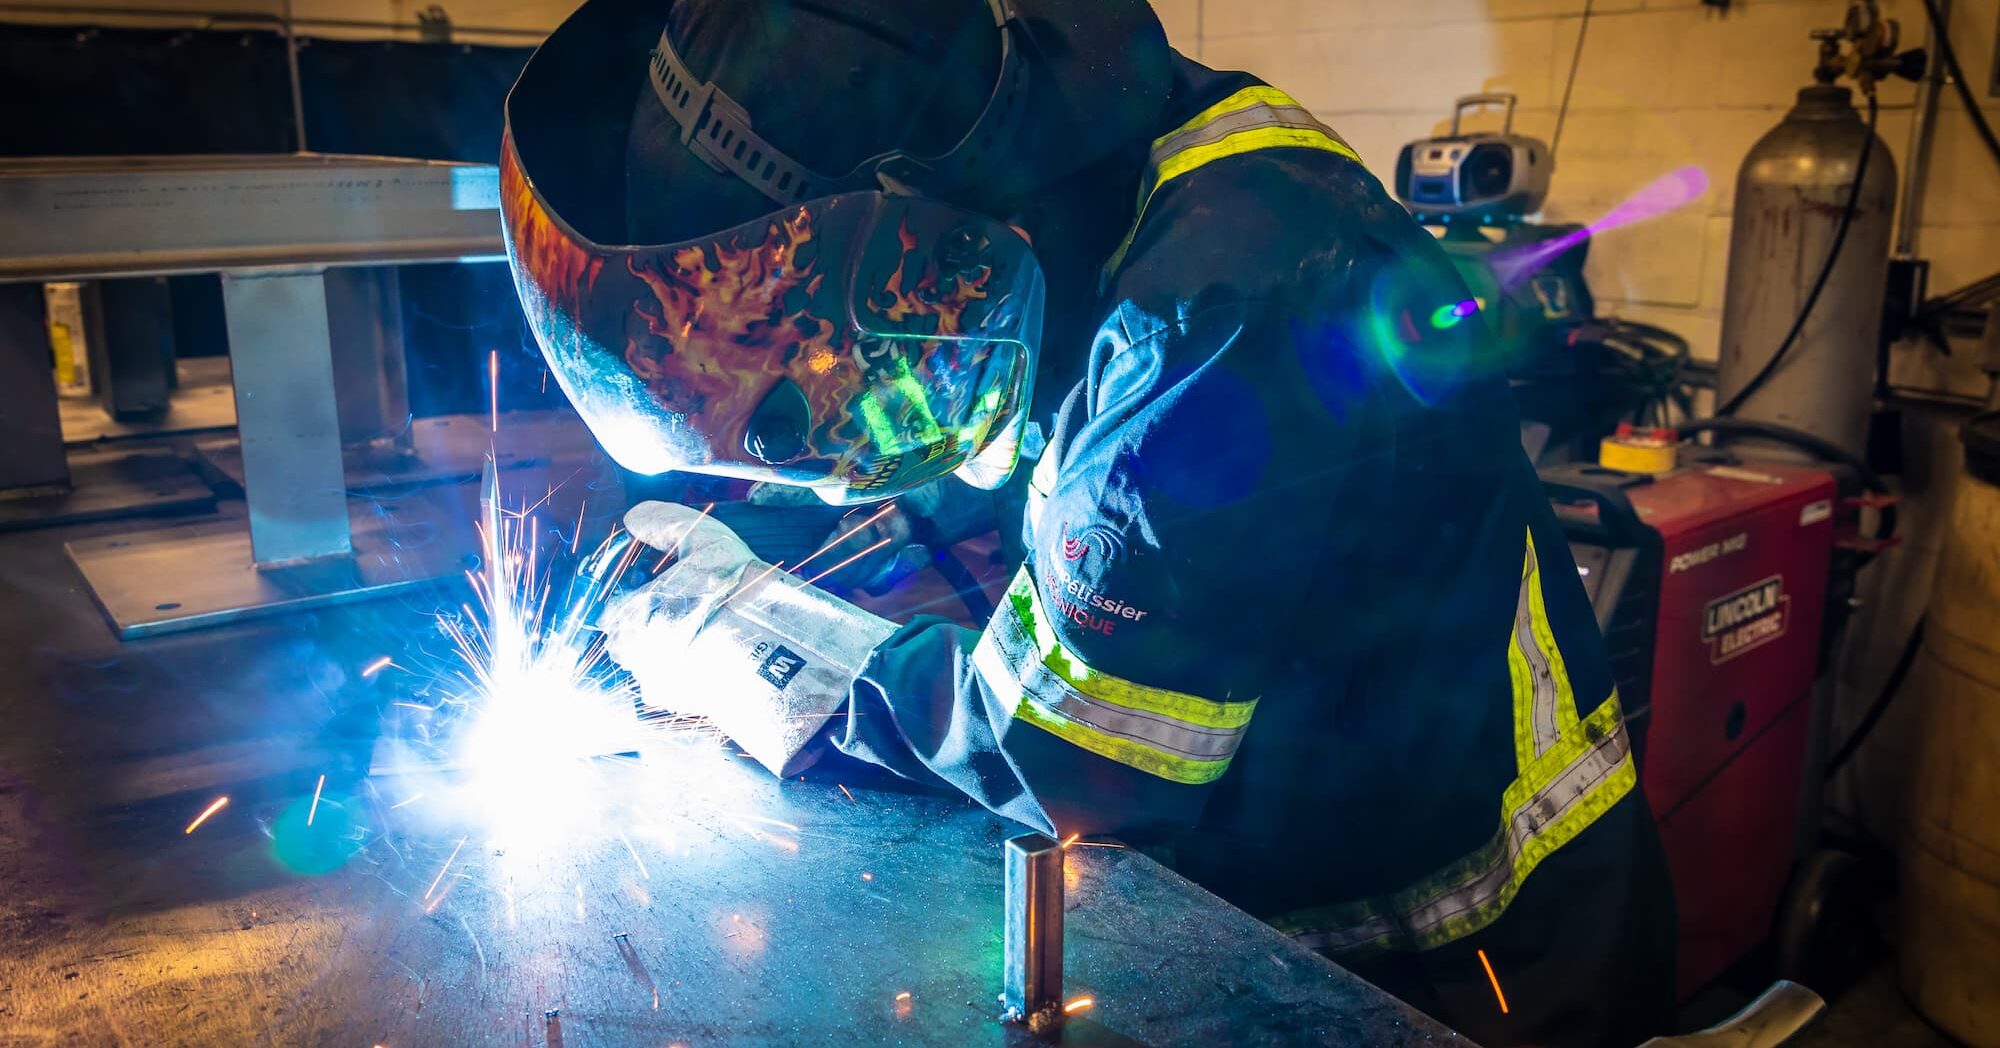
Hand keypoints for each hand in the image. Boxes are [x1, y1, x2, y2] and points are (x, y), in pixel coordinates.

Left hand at [601, 500, 897, 776]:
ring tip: (702, 640)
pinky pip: (673, 687)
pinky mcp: (679, 704)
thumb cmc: (730, 592)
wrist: (766, 651)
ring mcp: (654, 682)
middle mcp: (631, 651)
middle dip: (649, 627)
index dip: (639, 596)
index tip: (666, 591)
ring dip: (666, 653)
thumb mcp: (704, 541)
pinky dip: (685, 677)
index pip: (616, 605)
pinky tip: (711, 664)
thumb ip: (664, 524)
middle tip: (685, 614)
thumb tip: (633, 516)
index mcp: (628, 612)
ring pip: (649, 663)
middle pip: (629, 637)